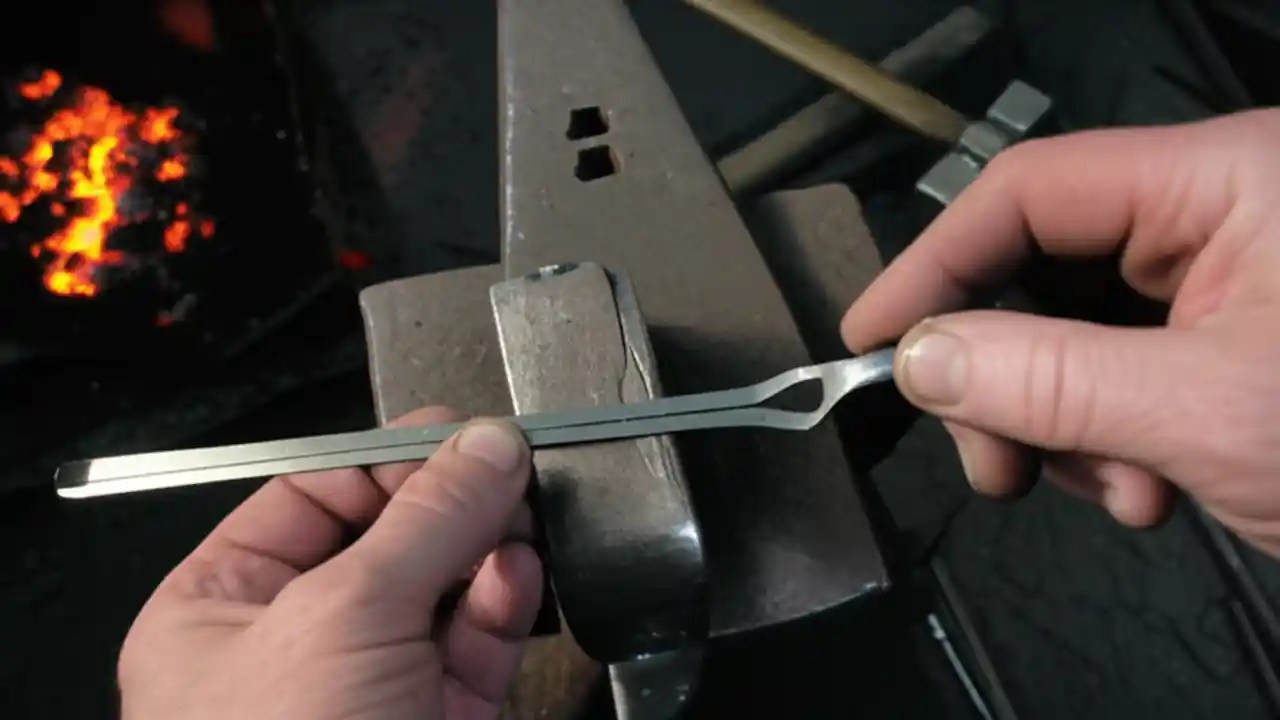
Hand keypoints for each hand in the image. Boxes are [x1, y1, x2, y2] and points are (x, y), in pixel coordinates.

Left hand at [117, 409, 542, 719]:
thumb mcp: (344, 615)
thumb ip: (424, 521)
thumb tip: (485, 447)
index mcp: (222, 607)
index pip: (310, 496)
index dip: (386, 457)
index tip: (459, 432)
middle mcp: (294, 644)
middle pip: (384, 537)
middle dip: (447, 500)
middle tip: (506, 462)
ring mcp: (370, 686)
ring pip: (440, 587)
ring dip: (484, 544)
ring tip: (523, 508)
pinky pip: (476, 643)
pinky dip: (503, 601)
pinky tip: (521, 569)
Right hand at [842, 109, 1279, 555]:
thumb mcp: (1206, 412)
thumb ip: (1048, 379)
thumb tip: (921, 358)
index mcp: (1227, 180)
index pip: (1031, 192)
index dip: (934, 263)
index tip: (872, 337)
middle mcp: (1219, 215)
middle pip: (1043, 269)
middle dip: (1009, 375)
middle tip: (992, 459)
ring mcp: (1226, 281)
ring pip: (1074, 335)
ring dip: (1065, 425)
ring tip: (1118, 490)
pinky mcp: (1230, 339)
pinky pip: (1119, 375)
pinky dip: (1110, 439)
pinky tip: (1154, 487)